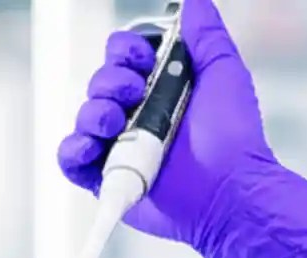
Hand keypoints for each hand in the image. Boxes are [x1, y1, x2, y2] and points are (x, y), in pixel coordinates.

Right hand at [57, 0, 306, 257]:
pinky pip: (73, 162)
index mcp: (163, 88)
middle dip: (110, 82)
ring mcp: (125, 149)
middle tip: (133, 93)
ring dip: (93, 113)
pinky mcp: (111, 181)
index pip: (123, 57)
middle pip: (100, 83)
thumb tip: (193, 0)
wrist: (230, 190)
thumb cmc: (234, 137)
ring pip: (85, 119)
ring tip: (117, 122)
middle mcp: (141, 117)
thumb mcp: (224, 74)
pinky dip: (73, 151)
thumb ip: (206, 35)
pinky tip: (92, 147)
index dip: (125, 52)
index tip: (143, 59)